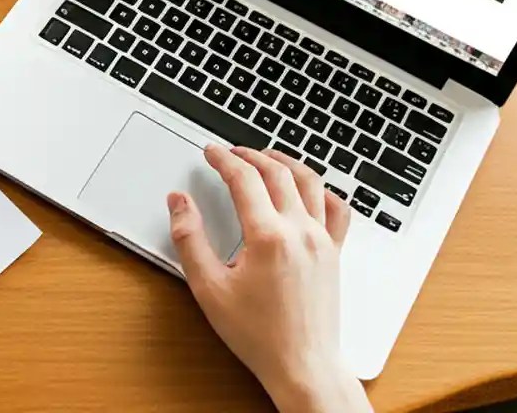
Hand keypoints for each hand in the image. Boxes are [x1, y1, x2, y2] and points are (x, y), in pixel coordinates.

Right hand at [166, 144, 369, 412]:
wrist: (302, 365)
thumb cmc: (258, 334)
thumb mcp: (208, 288)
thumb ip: (189, 239)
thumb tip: (178, 203)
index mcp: (268, 236)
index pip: (244, 179)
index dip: (223, 159)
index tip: (211, 152)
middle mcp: (300, 231)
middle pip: (277, 172)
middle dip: (251, 155)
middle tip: (232, 153)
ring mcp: (323, 240)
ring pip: (310, 182)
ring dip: (286, 162)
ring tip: (267, 158)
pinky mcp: (335, 253)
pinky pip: (338, 209)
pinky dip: (323, 191)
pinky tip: (311, 190)